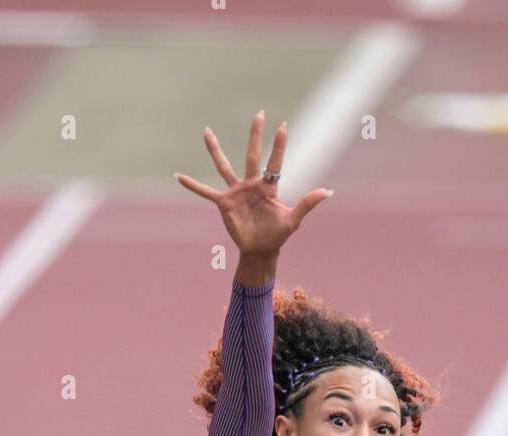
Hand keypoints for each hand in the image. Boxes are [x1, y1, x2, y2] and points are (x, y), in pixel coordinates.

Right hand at [174, 111, 333, 256]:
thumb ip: (308, 203)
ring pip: (223, 165)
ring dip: (214, 149)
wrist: (260, 252)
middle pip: (252, 154)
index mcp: (269, 186)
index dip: (279, 144)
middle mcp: (252, 184)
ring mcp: (236, 192)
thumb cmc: (277, 236)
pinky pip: (205, 191)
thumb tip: (329, 191)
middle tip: (259, 112)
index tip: (283, 124)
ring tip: (206, 131)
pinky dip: (192, 185)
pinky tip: (178, 176)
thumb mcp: (293, 219)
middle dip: (255, 134)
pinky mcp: (224, 203)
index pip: (275, 161)